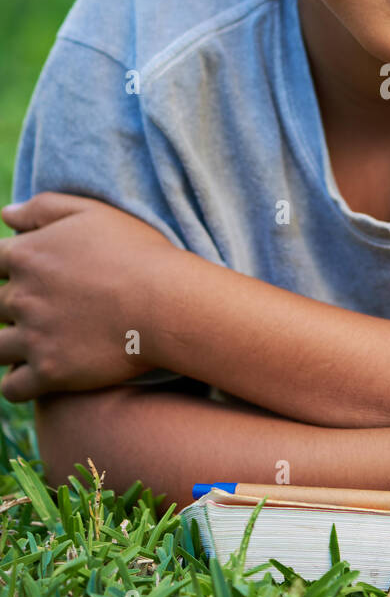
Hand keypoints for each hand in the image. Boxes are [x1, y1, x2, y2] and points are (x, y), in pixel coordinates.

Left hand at [0, 192, 176, 401]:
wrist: (167, 303)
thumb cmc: (138, 253)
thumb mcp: (92, 213)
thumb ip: (45, 207)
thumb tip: (7, 214)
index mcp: (27, 256)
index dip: (7, 270)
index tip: (27, 276)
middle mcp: (22, 297)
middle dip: (10, 308)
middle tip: (43, 310)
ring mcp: (33, 337)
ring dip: (9, 346)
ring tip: (34, 345)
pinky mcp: (49, 372)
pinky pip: (12, 388)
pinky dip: (18, 384)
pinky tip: (36, 376)